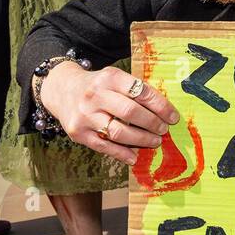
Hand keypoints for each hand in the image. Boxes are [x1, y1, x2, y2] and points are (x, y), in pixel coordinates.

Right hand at [39, 62, 181, 163]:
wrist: (61, 90)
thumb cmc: (97, 86)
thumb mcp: (114, 78)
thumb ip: (135, 90)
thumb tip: (164, 111)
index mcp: (109, 77)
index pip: (141, 92)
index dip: (161, 106)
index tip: (173, 117)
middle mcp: (95, 95)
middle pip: (131, 112)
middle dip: (153, 123)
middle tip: (164, 130)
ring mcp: (85, 115)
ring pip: (119, 131)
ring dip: (141, 139)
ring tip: (155, 142)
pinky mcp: (78, 133)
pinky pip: (104, 147)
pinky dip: (122, 153)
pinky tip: (134, 157)